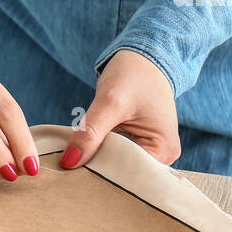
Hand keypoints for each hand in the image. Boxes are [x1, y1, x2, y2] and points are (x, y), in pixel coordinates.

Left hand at [60, 49, 179, 168]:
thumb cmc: (135, 74)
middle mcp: (161, 157)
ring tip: (72, 162)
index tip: (72, 176)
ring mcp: (148, 150)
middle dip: (96, 169)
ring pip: (114, 164)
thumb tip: (68, 163)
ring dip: (94, 160)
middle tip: (66, 170)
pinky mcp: (135, 143)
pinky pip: (112, 154)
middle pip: (122, 173)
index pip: (128, 175)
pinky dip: (97, 150)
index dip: (100, 174)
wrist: (144, 55)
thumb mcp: (110, 102)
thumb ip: (90, 133)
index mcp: (164, 151)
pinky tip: (81, 151)